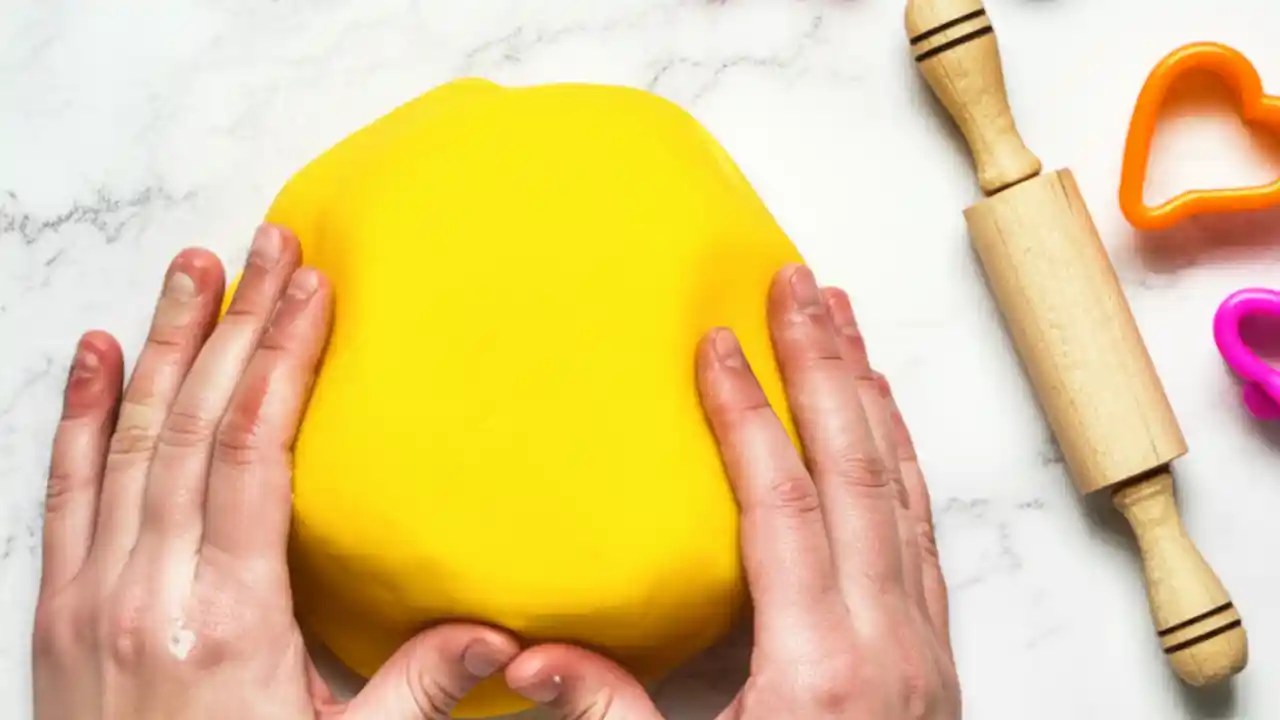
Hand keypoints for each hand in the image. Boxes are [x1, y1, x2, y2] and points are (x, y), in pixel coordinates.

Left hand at [33, 225, 518, 719]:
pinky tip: (95, 350)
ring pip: (128, 440)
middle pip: (195, 425)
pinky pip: (65, 488)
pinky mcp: (57, 608)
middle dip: (236, 325)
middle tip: (269, 246)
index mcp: (227, 619)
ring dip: (161, 344)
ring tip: (193, 268)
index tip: (312, 293)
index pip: (253, 454)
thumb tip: (496, 633)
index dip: (283, 363)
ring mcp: (90, 595)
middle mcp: (147, 592)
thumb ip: (415, 690)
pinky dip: (77, 411)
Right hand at [504, 265, 960, 717]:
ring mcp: (924, 645)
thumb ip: (611, 718)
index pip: (785, 507)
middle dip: (827, 367)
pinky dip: (904, 460)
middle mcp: (888, 642)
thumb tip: (526, 660)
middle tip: (801, 284)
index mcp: (820, 671)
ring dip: (873, 398)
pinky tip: (884, 421)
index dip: (749, 418)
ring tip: (845, 323)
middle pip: (861, 472)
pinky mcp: (935, 653)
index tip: (719, 345)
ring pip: (906, 490)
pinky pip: (924, 530)